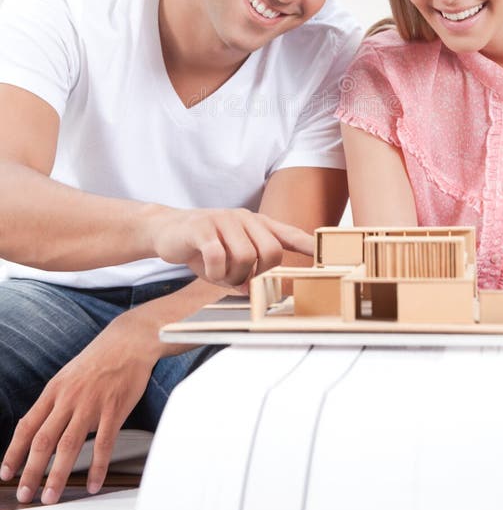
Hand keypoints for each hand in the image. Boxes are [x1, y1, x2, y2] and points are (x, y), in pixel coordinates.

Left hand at [0, 312, 155, 504]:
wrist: (129, 340)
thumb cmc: (99, 358)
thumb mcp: (68, 375)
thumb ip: (53, 401)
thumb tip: (36, 426)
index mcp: (55, 390)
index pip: (27, 426)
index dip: (13, 453)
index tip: (6, 474)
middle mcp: (70, 398)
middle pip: (44, 440)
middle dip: (31, 472)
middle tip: (24, 494)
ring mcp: (92, 404)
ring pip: (69, 445)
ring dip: (57, 475)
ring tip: (50, 496)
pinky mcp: (114, 409)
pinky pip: (104, 444)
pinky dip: (97, 467)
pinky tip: (93, 483)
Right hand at [148, 207, 313, 286]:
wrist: (166, 230)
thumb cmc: (204, 247)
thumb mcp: (230, 258)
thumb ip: (249, 271)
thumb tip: (259, 291)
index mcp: (255, 224)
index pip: (289, 233)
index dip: (309, 245)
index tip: (329, 256)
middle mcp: (244, 218)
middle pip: (270, 252)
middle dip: (258, 274)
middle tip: (238, 280)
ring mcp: (223, 220)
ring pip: (245, 257)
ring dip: (233, 276)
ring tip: (220, 274)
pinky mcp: (202, 228)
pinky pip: (219, 257)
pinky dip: (216, 272)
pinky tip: (208, 270)